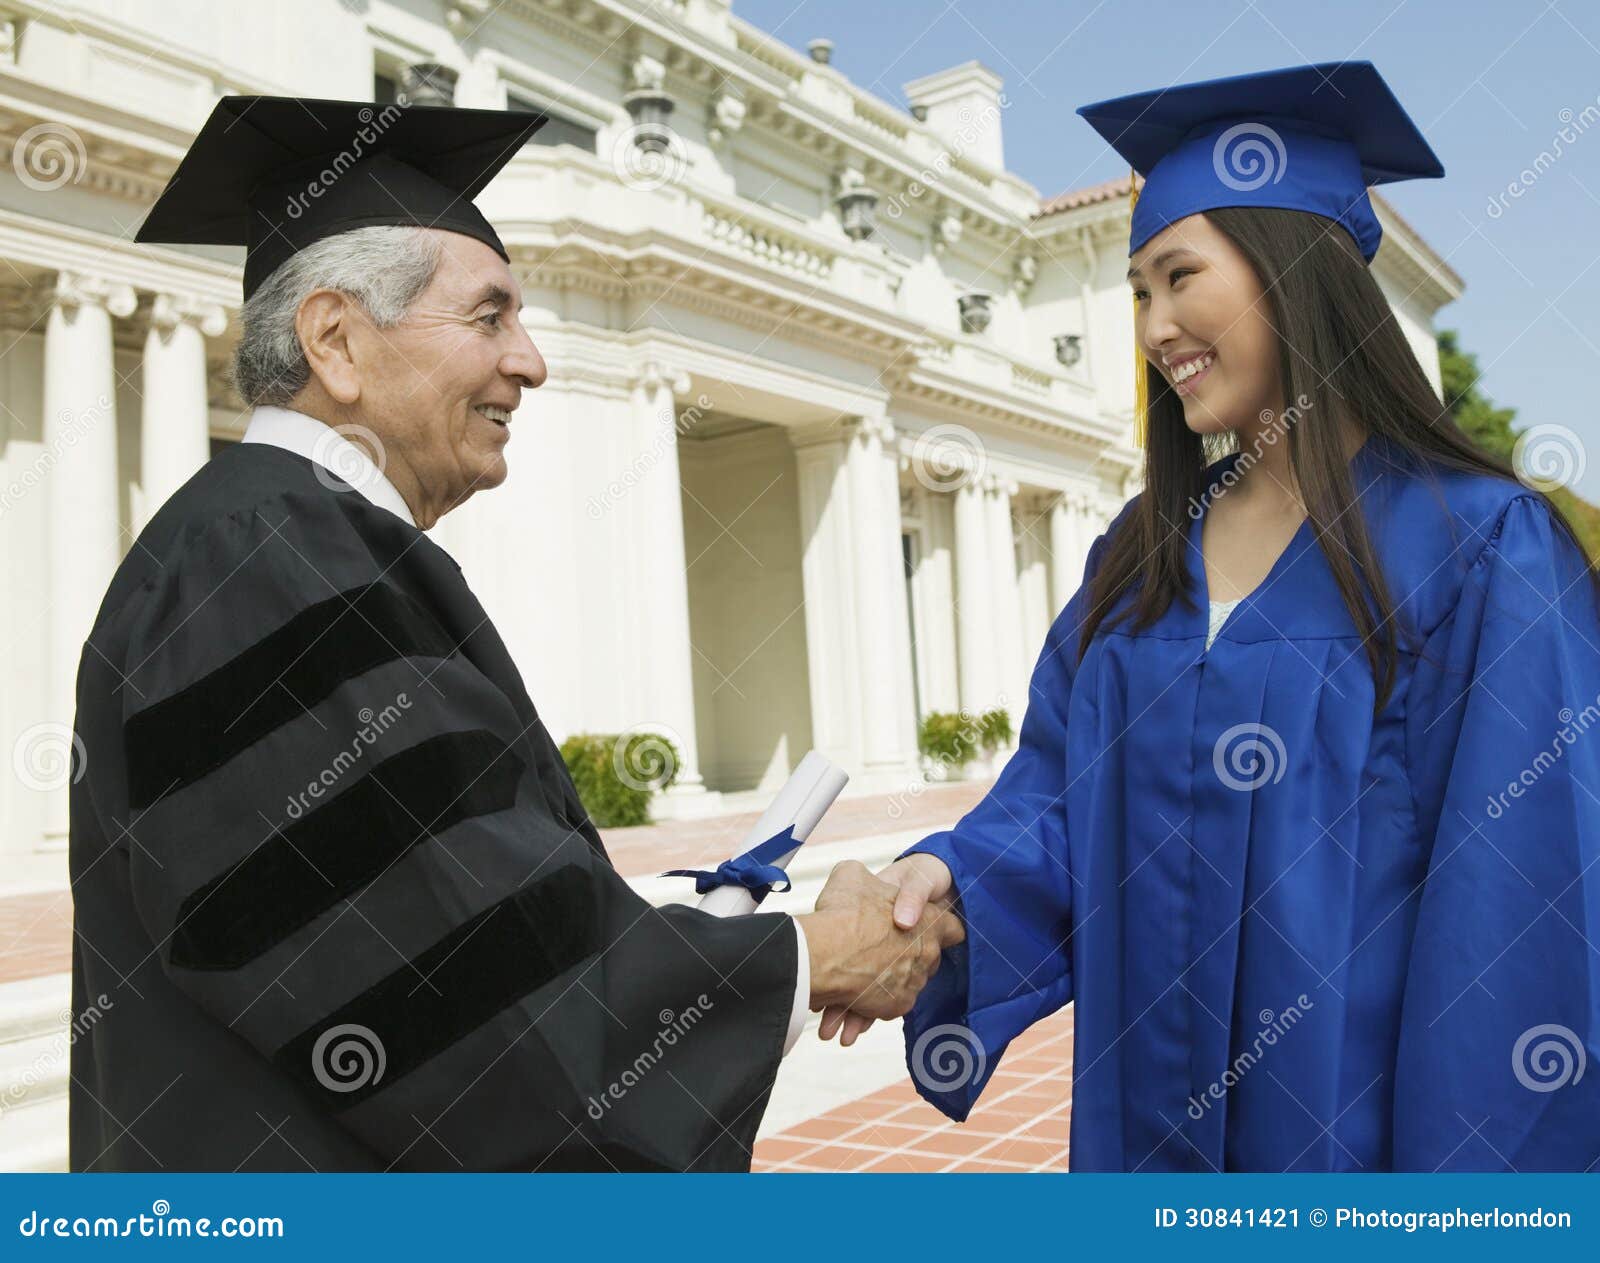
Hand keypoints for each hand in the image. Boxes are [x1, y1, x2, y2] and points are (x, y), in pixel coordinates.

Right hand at [818, 854, 955, 1046]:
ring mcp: (914, 982)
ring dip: (881, 984)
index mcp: (928, 919)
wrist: (827, 954)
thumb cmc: (845, 912)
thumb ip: (865, 879)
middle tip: (879, 951)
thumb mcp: (852, 876)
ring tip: (857, 982)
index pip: (951, 927)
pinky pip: (886, 1006)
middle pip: (925, 957)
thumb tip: (863, 882)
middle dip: (904, 955)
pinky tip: (851, 1000)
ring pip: (900, 982)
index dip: (940, 925)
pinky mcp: (896, 1007)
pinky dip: (870, 1006)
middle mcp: (927, 954)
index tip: (930, 927)